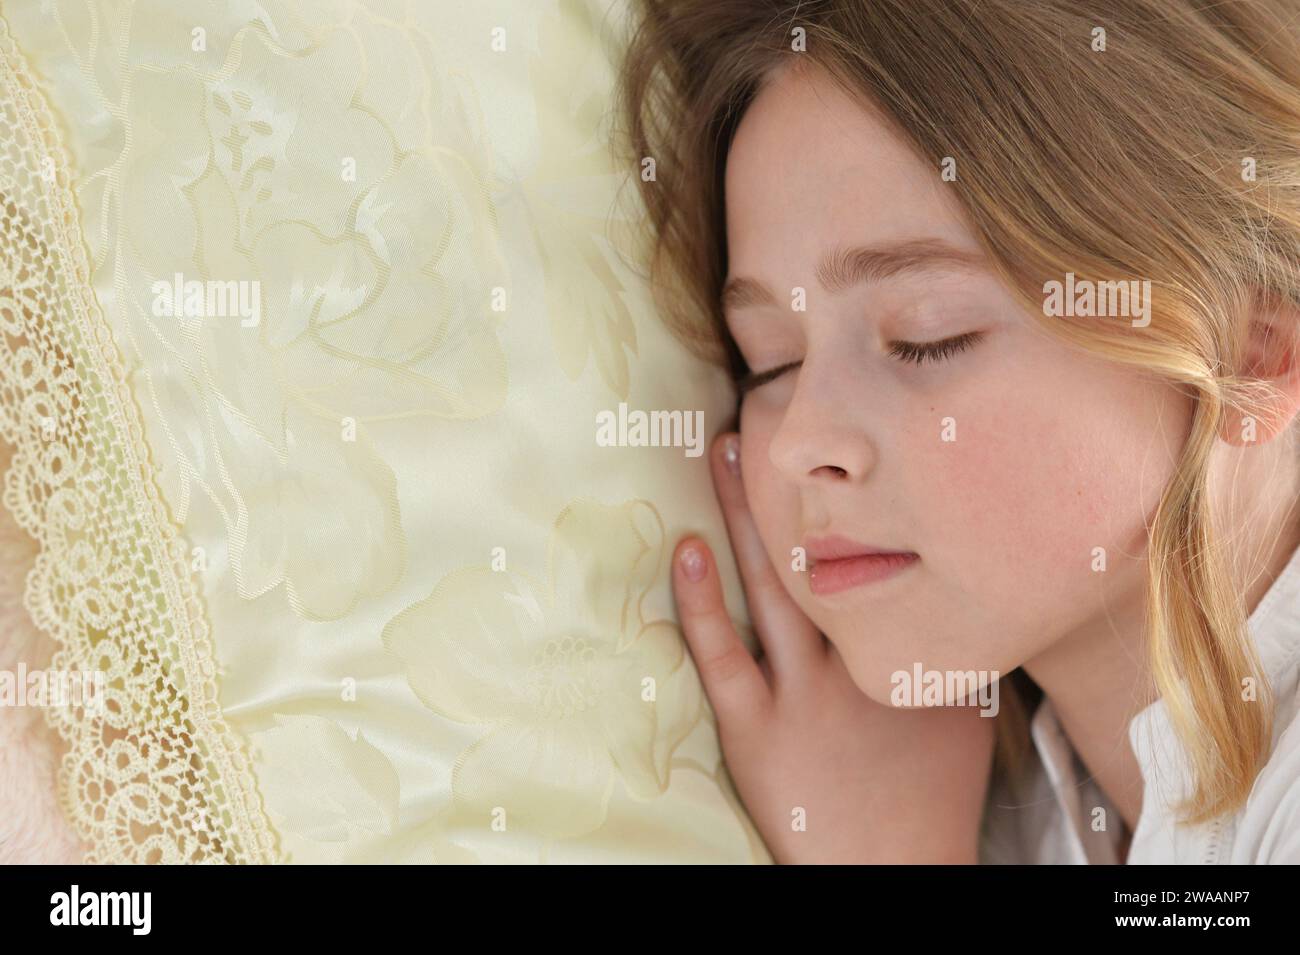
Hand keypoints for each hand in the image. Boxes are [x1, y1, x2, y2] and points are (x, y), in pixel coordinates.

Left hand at [672, 431, 996, 862]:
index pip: (889, 550)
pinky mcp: (756, 728)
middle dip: (792, 481)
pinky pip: (722, 656)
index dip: (862, 489)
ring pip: (771, 586)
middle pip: (824, 547)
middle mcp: (860, 658)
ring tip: (721, 450)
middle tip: (765, 412)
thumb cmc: (930, 794)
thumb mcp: (963, 710)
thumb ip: (951, 642)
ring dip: (744, 515)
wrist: (891, 872)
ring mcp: (803, 692)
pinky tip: (686, 551)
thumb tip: (953, 582)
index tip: (841, 430)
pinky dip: (700, 603)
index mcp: (912, 645)